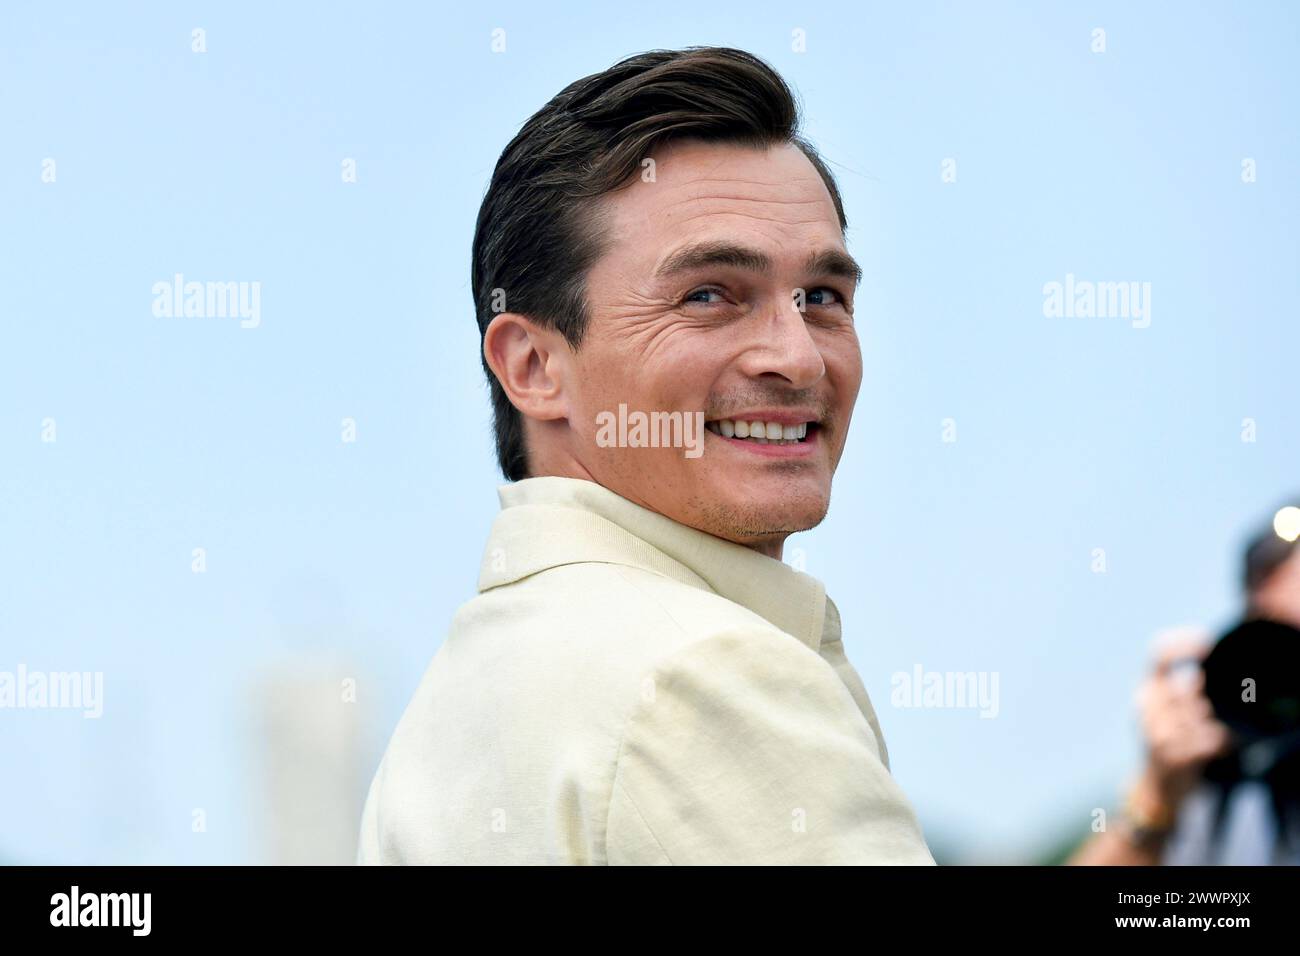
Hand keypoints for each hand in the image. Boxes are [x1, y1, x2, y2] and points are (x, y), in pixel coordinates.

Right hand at [1134, 627, 1234, 809]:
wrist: (1157, 785)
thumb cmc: (1171, 740)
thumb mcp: (1173, 710)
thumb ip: (1186, 689)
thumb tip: (1204, 672)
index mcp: (1146, 690)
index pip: (1160, 655)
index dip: (1183, 644)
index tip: (1207, 642)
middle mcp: (1145, 706)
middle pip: (1189, 689)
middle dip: (1204, 702)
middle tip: (1209, 718)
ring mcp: (1154, 731)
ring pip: (1199, 714)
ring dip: (1212, 725)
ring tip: (1210, 735)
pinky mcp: (1169, 755)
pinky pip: (1207, 739)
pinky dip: (1218, 742)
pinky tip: (1214, 747)